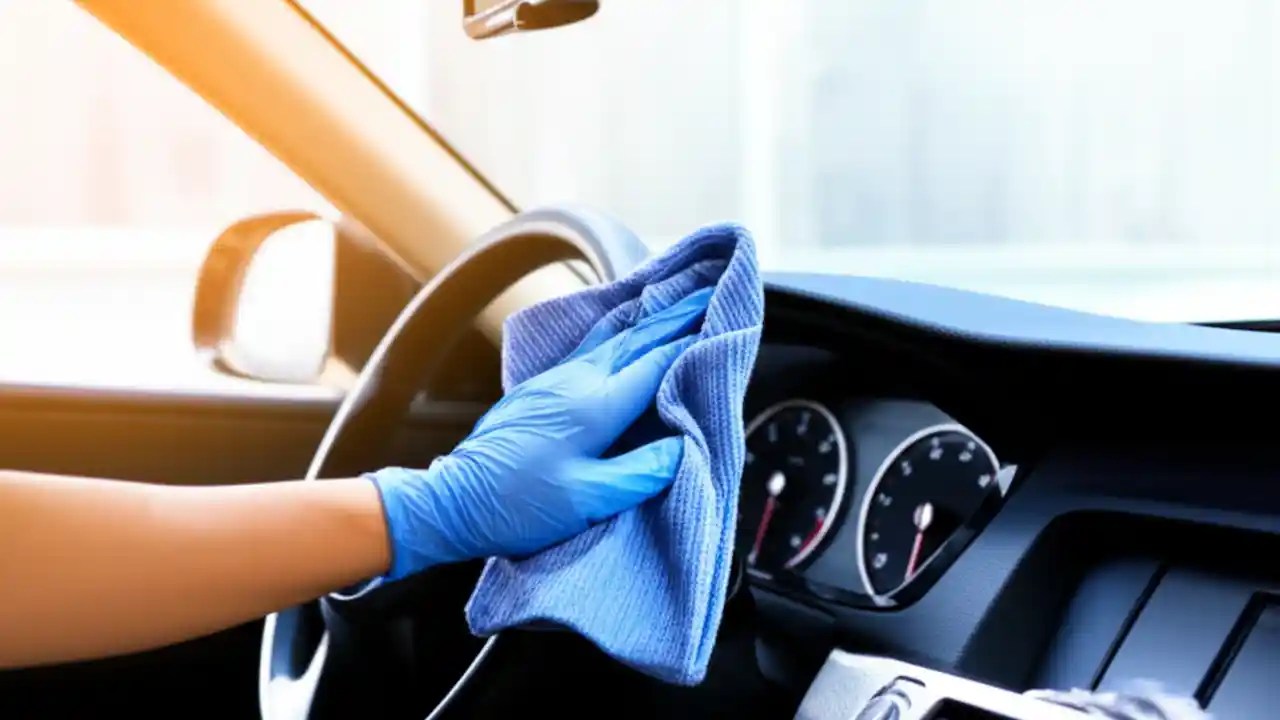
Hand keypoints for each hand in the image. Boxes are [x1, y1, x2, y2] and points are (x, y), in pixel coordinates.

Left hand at [368, 288, 711, 579]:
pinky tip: (622, 333)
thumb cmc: (519, 506)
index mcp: (594, 407)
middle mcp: (575, 382)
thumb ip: (641, 473)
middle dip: (672, 317)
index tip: (717, 316)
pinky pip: (589, 349)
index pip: (654, 364)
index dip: (688, 340)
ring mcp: (553, 381)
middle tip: (705, 293)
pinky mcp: (538, 390)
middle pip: (634, 340)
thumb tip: (681, 447)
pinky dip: (617, 334)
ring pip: (610, 339)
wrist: (452, 502)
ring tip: (671, 302)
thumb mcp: (588, 501)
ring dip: (644, 320)